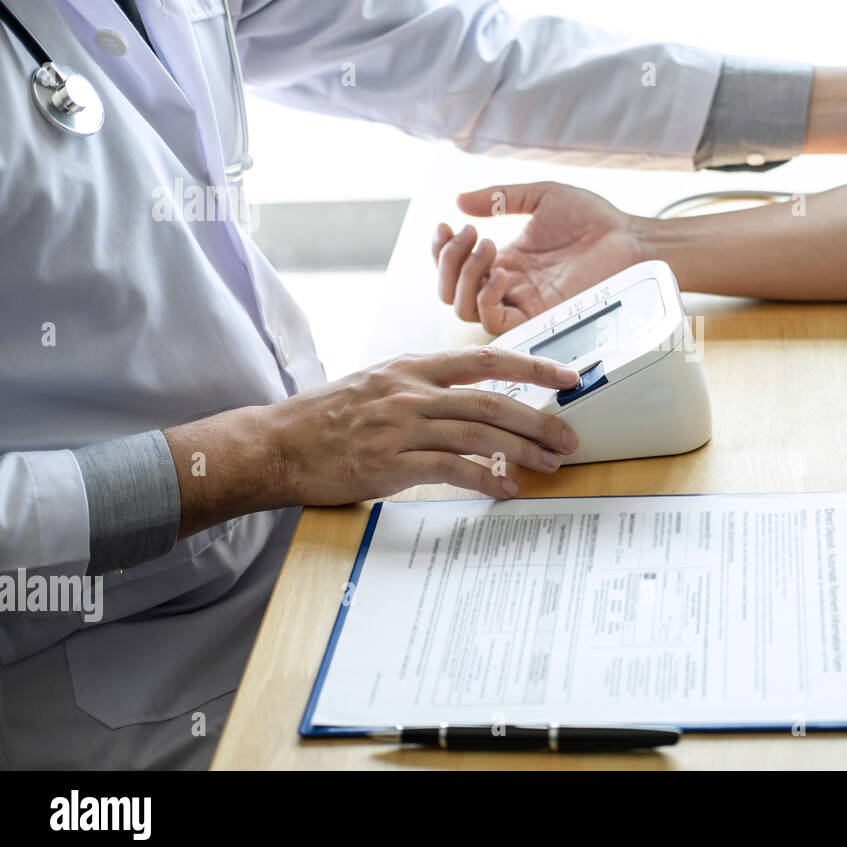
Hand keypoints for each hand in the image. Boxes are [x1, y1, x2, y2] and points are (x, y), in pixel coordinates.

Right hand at [164, 348, 580, 536]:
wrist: (274, 444)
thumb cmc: (327, 417)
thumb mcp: (379, 383)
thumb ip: (424, 388)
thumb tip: (473, 400)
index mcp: (413, 367)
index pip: (486, 358)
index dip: (532, 366)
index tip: (567, 376)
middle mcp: (411, 391)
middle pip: (492, 399)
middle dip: (540, 417)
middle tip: (571, 435)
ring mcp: (401, 426)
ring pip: (479, 433)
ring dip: (523, 449)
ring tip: (551, 463)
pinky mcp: (391, 463)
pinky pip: (451, 469)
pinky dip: (485, 478)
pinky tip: (507, 488)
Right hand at [434, 181, 643, 333]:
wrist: (629, 238)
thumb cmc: (593, 219)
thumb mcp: (541, 196)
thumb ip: (500, 198)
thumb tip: (458, 200)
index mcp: (505, 260)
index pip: (455, 267)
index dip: (441, 250)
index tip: (446, 223)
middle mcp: (508, 285)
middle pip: (451, 292)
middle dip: (449, 262)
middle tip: (470, 233)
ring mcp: (522, 302)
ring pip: (466, 309)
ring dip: (465, 277)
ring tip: (486, 245)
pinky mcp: (539, 316)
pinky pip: (496, 323)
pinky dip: (486, 299)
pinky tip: (500, 274)